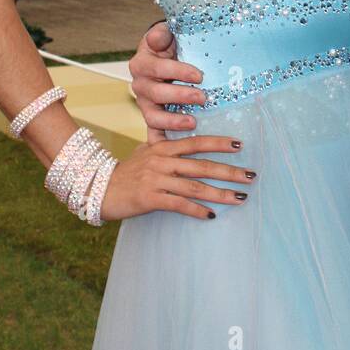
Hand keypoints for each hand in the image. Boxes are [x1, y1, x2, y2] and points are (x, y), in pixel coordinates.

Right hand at [100, 135, 254, 221]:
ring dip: (220, 193)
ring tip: (240, 198)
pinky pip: (179, 204)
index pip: (196, 142)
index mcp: (162, 148)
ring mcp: (156, 180)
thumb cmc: (125, 171)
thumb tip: (181, 134)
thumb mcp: (144, 151)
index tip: (240, 145)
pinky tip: (211, 215)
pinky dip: (197, 210)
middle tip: (251, 175)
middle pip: (202, 166)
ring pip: (195, 187)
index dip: (218, 143)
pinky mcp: (150, 199)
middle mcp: (162, 161)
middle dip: (229, 171)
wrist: (97, 189)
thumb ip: (163, 143)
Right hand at [129, 20, 205, 142]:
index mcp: (142, 64)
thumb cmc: (170, 46)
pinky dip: (163, 142)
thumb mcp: (165, 34)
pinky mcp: (153, 120)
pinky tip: (178, 149)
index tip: (199, 75)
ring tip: (193, 122)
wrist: (167, 58)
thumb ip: (161, 34)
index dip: (178, 72)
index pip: (157, 68)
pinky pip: (154, 134)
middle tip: (203, 97)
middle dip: (180, 96)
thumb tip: (158, 37)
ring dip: (173, 121)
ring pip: (153, 117)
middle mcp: (140, 86)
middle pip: (156, 94)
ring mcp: (146, 105)